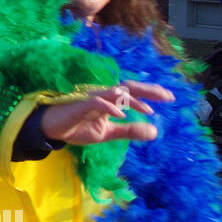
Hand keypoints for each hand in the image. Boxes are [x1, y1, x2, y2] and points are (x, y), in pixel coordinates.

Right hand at [40, 81, 173, 145]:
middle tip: (168, 96)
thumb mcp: (107, 133)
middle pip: (128, 87)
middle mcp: (103, 96)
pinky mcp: (80, 106)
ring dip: (132, 101)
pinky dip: (109, 107)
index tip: (170, 98)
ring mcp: (91, 99)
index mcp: (110, 100)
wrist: (50, 128)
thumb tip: (154, 132)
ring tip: (148, 110)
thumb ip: (129, 131)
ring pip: (114, 93)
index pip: (133, 92)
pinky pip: (96, 103)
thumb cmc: (77, 127)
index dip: (151, 92)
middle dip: (148, 90)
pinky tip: (121, 115)